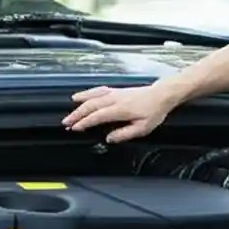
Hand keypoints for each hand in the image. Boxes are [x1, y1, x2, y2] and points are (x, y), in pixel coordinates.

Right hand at [61, 83, 180, 142]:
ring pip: (93, 96)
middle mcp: (115, 99)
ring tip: (70, 109)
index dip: (85, 122)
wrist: (162, 95)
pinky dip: (88, 93)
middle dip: (77, 114)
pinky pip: (98, 90)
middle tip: (67, 122)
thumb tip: (109, 138)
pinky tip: (82, 96)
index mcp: (120, 109)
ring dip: (80, 103)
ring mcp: (115, 93)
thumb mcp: (143, 128)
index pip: (98, 116)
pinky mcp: (116, 90)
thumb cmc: (154, 111)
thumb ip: (124, 134)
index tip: (75, 128)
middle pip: (91, 105)